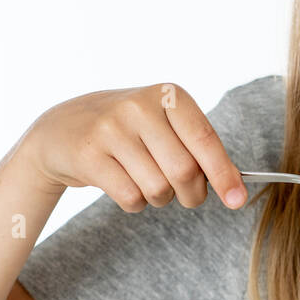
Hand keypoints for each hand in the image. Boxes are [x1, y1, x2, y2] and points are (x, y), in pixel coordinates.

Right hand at [17, 82, 247, 212]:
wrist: (62, 129)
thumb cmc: (130, 131)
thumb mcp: (165, 124)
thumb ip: (198, 149)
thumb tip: (234, 189)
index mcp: (168, 95)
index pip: (205, 139)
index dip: (224, 174)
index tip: (237, 200)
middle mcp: (139, 106)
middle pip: (184, 171)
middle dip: (192, 195)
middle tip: (188, 196)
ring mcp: (111, 129)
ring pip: (158, 188)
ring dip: (161, 198)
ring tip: (147, 181)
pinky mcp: (88, 155)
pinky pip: (131, 199)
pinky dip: (136, 203)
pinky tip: (124, 184)